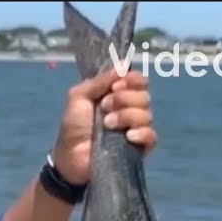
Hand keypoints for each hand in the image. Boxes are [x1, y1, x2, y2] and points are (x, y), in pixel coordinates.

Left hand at [50, 67, 156, 185]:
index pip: (139, 81)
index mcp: (119, 95)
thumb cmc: (73, 127)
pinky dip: (141, 133)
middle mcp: (131, 109)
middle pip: (144, 96)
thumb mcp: (78, 97)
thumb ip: (99, 80)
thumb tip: (124, 63)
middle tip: (104, 107)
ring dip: (126, 116)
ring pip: (147, 115)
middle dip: (124, 99)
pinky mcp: (139, 148)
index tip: (115, 86)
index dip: (132, 80)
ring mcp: (136, 129)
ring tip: (107, 124)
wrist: (69, 156)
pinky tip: (128, 136)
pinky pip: (152, 135)